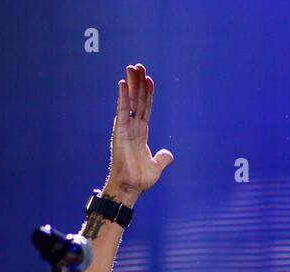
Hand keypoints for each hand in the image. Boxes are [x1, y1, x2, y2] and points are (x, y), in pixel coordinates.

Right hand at [104, 63, 174, 204]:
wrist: (130, 187)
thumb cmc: (139, 179)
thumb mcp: (156, 166)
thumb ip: (163, 158)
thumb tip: (169, 154)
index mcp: (141, 134)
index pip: (145, 108)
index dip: (147, 94)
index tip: (149, 79)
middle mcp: (132, 128)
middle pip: (137, 100)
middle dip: (138, 83)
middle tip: (139, 66)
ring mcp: (125, 128)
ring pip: (130, 101)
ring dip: (131, 84)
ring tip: (132, 67)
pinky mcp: (120, 130)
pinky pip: (122, 110)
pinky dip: (123, 96)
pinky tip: (124, 82)